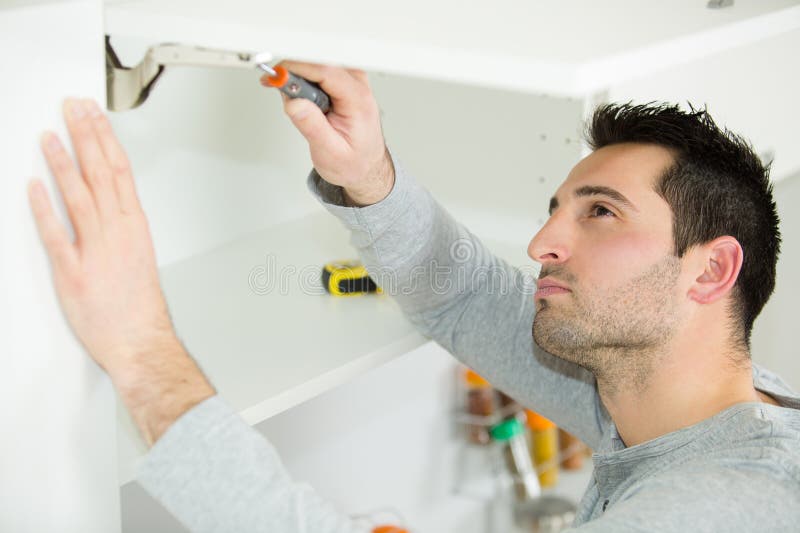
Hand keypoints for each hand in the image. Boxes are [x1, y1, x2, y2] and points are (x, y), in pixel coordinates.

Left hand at [28, 99, 213, 444]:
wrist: (140, 343)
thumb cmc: (140, 307)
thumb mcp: (138, 257)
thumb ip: (119, 228)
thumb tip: (103, 204)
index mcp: (134, 227)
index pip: (119, 171)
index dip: (104, 139)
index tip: (93, 115)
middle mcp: (117, 233)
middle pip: (101, 175)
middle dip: (86, 137)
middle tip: (73, 108)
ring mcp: (96, 251)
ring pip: (80, 197)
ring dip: (64, 163)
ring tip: (49, 136)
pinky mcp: (74, 273)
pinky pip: (57, 236)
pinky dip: (44, 209)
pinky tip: (34, 187)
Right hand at [264, 61, 394, 205]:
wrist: (366, 167)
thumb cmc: (353, 162)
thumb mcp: (330, 152)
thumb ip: (312, 126)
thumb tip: (294, 102)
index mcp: (358, 100)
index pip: (325, 70)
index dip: (297, 69)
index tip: (276, 75)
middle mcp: (358, 86)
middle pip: (319, 63)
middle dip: (295, 75)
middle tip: (283, 93)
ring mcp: (351, 81)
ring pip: (317, 65)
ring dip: (300, 81)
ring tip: (300, 106)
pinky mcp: (343, 82)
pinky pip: (319, 71)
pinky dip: (305, 82)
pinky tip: (305, 100)